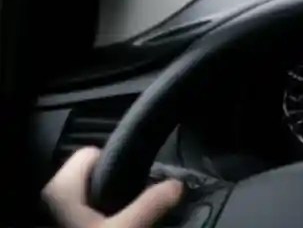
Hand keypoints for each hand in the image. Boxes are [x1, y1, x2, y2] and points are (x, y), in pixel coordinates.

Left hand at [43, 148, 182, 227]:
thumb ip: (151, 205)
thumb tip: (177, 185)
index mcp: (61, 189)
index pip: (91, 154)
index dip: (118, 164)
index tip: (137, 181)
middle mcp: (52, 198)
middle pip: (93, 178)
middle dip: (117, 189)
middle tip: (131, 209)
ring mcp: (52, 216)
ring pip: (89, 199)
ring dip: (109, 208)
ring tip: (123, 223)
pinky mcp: (59, 227)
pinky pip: (83, 215)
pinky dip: (98, 221)